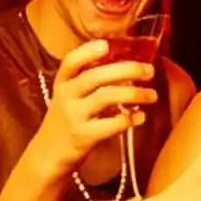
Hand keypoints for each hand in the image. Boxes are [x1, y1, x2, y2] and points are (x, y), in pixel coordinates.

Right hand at [36, 40, 159, 171]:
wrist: (47, 156)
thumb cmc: (66, 122)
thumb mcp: (70, 98)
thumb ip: (90, 83)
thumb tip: (128, 67)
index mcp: (63, 84)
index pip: (71, 62)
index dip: (87, 52)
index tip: (106, 44)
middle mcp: (66, 97)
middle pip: (96, 76)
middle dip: (126, 70)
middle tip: (149, 71)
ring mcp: (74, 117)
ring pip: (106, 97)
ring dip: (134, 93)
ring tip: (152, 95)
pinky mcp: (83, 137)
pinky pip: (110, 125)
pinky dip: (129, 119)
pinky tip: (141, 117)